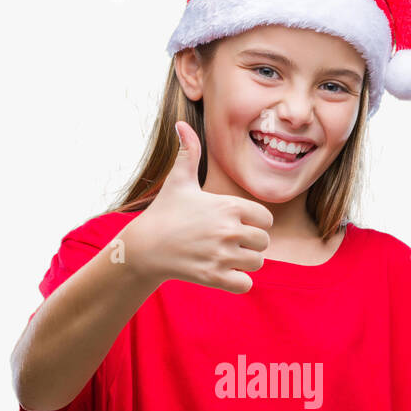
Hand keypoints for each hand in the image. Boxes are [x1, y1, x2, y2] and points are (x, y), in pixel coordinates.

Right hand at [121, 120, 273, 292]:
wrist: (144, 247)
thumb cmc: (165, 213)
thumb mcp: (178, 181)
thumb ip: (188, 153)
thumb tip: (181, 125)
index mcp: (228, 206)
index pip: (266, 219)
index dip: (255, 223)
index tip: (238, 225)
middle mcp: (228, 230)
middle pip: (263, 242)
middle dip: (251, 244)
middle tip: (230, 243)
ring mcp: (222, 255)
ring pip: (257, 263)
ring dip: (245, 263)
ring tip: (227, 258)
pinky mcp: (214, 277)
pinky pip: (246, 284)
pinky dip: (239, 282)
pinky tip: (224, 274)